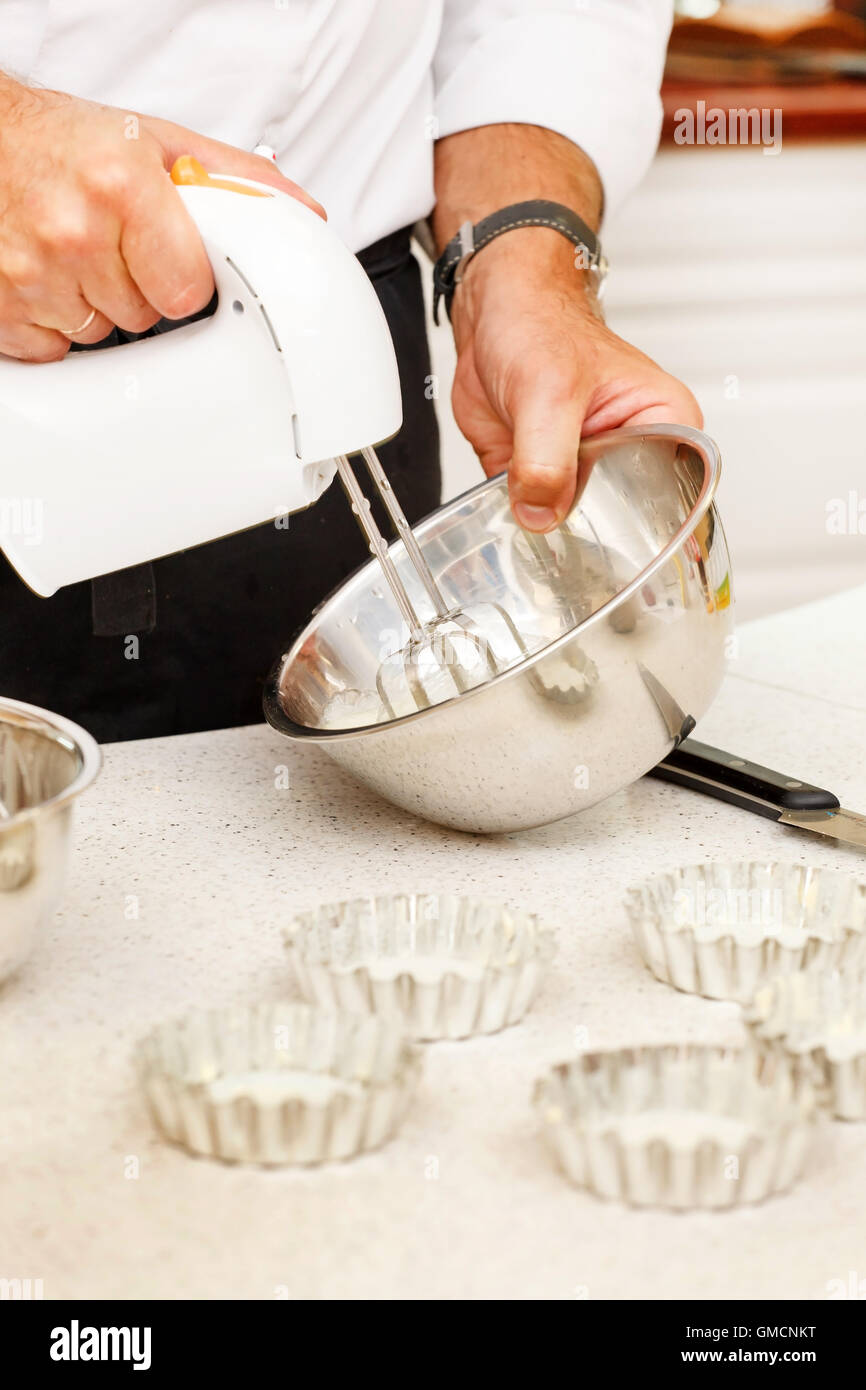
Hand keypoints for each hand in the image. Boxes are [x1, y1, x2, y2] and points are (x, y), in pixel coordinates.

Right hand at [0, 78, 323, 361]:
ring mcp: (32, 275)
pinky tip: (47, 278)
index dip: (185, 278)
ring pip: (101, 335)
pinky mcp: (1, 309)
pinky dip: (53, 323)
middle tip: (114, 243)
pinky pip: (55, 350)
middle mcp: (72, 232)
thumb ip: (230, 179)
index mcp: (121, 186)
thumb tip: (296, 209)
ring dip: (95, 305)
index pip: (189, 291)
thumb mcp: (154, 143)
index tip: (171, 256)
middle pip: (145, 317)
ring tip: (75, 253)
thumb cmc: (64, 140)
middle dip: (137, 287)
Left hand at [450, 228, 701, 531]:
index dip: (646, 527)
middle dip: (591, 533)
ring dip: (551, 531)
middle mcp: (631, 450)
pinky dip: (521, 523)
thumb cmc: (541, 325)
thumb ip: (548, 459)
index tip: (618, 544)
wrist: (492, 314)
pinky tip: (513, 519)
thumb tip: (541, 512)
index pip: (676, 495)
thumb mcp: (550, 392)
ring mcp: (586, 468)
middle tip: (571, 543)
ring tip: (537, 526)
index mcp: (665, 423)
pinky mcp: (545, 479)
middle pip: (624, 518)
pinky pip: (536, 518)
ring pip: (576, 524)